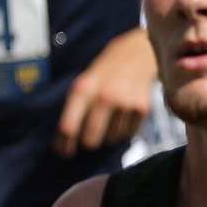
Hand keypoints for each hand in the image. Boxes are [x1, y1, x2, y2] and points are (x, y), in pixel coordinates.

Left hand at [55, 29, 155, 156]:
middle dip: (88, 142)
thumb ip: (74, 111)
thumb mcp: (84, 84)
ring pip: (111, 139)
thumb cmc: (104, 74)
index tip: (65, 153)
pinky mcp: (142, 108)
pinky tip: (125, 114)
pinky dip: (124, 130)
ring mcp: (125, 103)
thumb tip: (66, 146)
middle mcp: (104, 97)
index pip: (68, 128)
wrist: (138, 53)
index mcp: (83, 90)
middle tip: (90, 138)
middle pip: (90, 140)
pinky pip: (128, 135)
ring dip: (109, 133)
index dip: (64, 145)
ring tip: (112, 115)